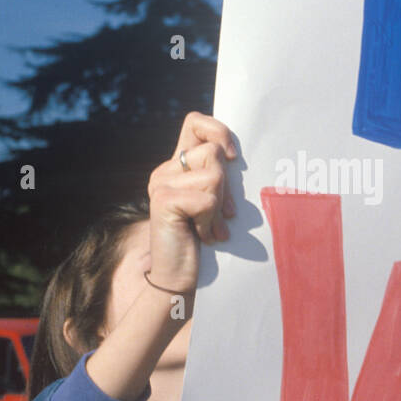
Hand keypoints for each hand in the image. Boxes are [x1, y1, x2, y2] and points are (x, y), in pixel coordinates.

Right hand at [145, 112, 237, 292]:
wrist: (179, 279)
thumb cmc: (203, 242)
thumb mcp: (214, 202)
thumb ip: (219, 177)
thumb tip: (239, 158)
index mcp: (176, 166)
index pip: (195, 122)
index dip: (219, 130)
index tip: (234, 157)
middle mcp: (164, 171)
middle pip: (213, 152)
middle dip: (226, 186)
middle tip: (221, 215)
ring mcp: (160, 184)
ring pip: (213, 175)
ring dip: (219, 206)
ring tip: (210, 227)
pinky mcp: (163, 201)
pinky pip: (207, 199)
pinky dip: (212, 220)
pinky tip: (204, 235)